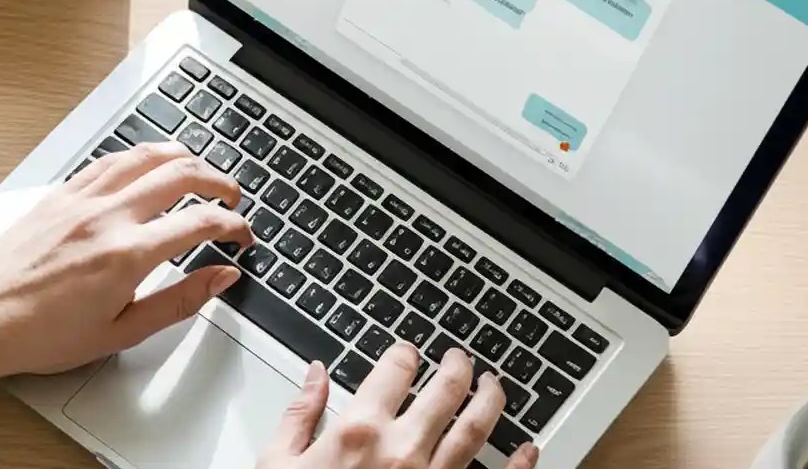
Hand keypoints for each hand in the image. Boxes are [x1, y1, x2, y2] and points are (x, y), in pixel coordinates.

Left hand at [0, 142, 254, 388]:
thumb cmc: (42, 335)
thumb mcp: (122, 332)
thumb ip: (179, 301)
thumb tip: (220, 277)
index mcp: (127, 255)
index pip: (200, 222)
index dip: (233, 226)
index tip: (241, 237)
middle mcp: (107, 216)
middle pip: (181, 174)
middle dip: (219, 181)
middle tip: (232, 198)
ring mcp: (82, 199)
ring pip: (146, 155)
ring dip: (183, 157)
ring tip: (200, 171)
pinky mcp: (61, 194)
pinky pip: (110, 159)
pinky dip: (140, 156)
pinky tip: (149, 164)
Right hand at [259, 345, 539, 468]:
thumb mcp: (279, 462)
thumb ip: (301, 413)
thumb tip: (317, 373)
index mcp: (359, 430)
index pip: (396, 369)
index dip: (406, 352)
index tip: (409, 351)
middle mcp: (402, 449)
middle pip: (446, 390)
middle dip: (458, 366)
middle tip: (461, 358)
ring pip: (476, 428)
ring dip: (491, 400)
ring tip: (494, 385)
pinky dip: (519, 463)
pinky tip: (528, 449)